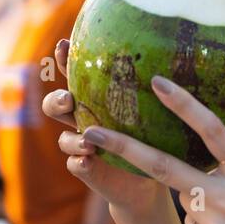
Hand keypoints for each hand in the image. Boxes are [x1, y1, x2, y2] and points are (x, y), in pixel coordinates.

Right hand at [42, 39, 167, 215]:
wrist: (150, 178)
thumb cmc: (155, 136)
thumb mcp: (158, 109)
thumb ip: (158, 88)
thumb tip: (169, 64)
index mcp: (97, 98)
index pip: (74, 74)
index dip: (64, 59)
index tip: (63, 45)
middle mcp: (85, 120)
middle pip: (55, 105)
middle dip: (55, 100)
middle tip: (68, 99)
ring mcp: (83, 145)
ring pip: (63, 138)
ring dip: (72, 138)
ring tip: (87, 142)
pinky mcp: (87, 168)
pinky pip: (75, 164)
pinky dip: (78, 161)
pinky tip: (87, 159)